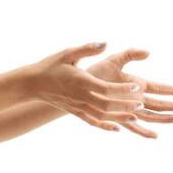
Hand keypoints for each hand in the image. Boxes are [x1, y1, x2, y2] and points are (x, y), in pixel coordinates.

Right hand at [29, 41, 144, 131]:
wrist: (31, 84)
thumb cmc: (51, 65)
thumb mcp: (68, 53)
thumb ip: (88, 48)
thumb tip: (106, 43)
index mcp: (80, 81)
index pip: (105, 88)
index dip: (123, 89)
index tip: (138, 86)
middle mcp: (80, 96)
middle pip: (106, 105)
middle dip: (125, 106)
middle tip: (142, 104)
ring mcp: (77, 106)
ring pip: (101, 116)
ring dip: (119, 117)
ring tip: (135, 117)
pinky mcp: (75, 112)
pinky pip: (92, 122)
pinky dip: (105, 126)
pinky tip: (117, 128)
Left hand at [86, 47, 172, 138]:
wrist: (79, 86)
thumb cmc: (96, 72)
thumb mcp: (114, 60)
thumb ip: (130, 55)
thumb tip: (148, 52)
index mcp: (138, 84)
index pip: (160, 88)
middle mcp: (136, 98)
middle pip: (158, 104)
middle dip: (172, 106)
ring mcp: (128, 108)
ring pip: (150, 116)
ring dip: (162, 119)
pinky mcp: (119, 116)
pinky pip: (133, 126)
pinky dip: (143, 131)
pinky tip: (154, 136)